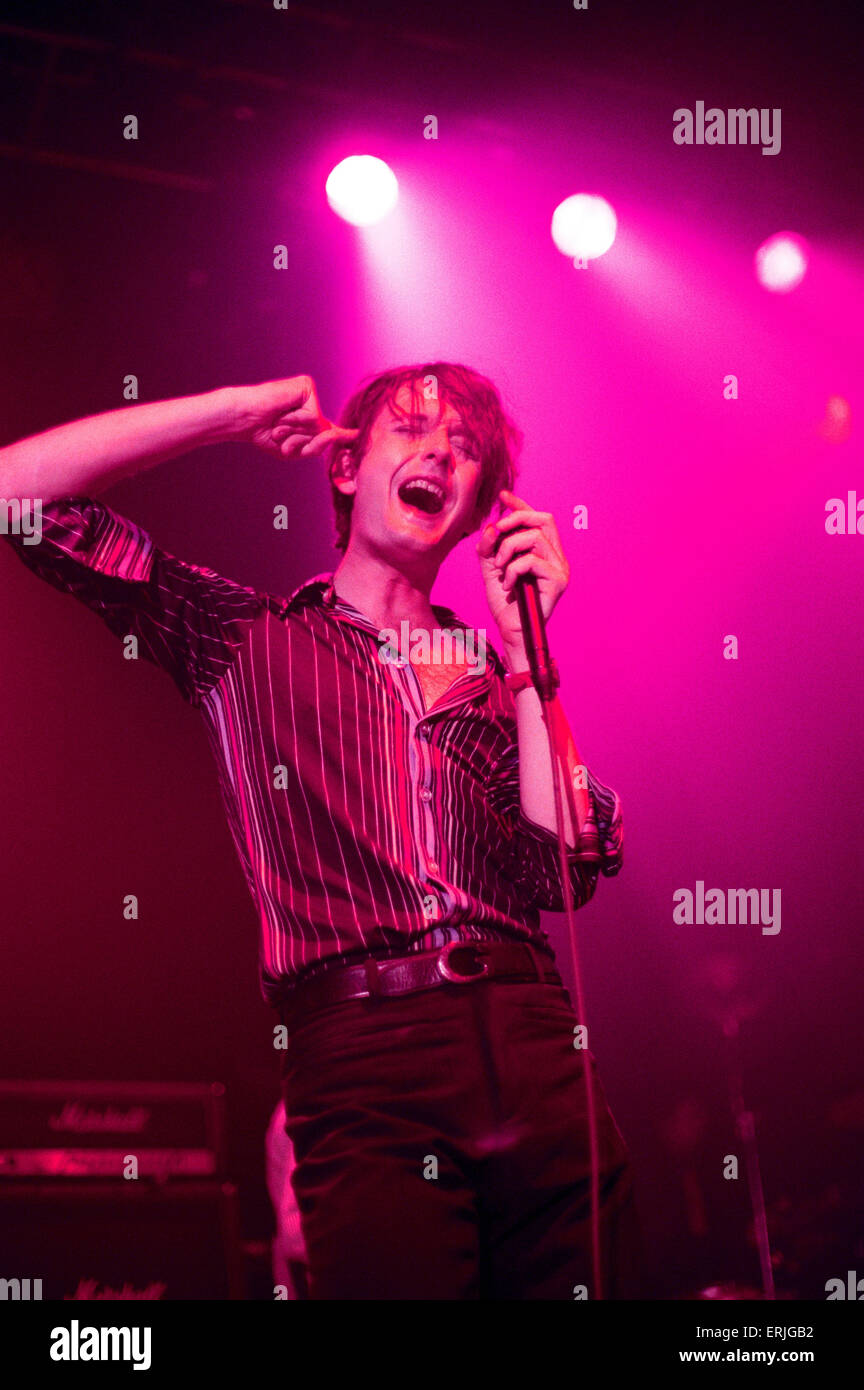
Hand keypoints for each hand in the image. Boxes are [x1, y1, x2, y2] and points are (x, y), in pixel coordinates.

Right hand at [229, 375, 357, 460]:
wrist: (245, 419)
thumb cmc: (265, 435)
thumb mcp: (295, 450)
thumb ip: (318, 447)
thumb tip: (336, 432)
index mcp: (309, 420)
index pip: (329, 431)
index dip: (344, 435)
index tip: (356, 434)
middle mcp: (312, 405)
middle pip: (324, 434)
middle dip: (302, 441)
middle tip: (279, 432)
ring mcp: (310, 395)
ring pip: (318, 426)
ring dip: (295, 432)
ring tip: (279, 423)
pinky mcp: (306, 387)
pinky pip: (312, 415)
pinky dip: (295, 420)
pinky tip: (282, 412)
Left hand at [477, 489, 569, 656]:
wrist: (510, 630)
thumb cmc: (504, 601)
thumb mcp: (491, 566)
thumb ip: (490, 545)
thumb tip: (492, 525)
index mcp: (544, 551)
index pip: (537, 519)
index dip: (521, 505)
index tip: (503, 496)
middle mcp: (556, 557)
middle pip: (544, 519)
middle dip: (516, 520)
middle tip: (496, 533)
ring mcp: (560, 569)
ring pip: (533, 538)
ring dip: (508, 549)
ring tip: (500, 569)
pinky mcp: (558, 581)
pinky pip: (531, 561)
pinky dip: (512, 570)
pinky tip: (508, 586)